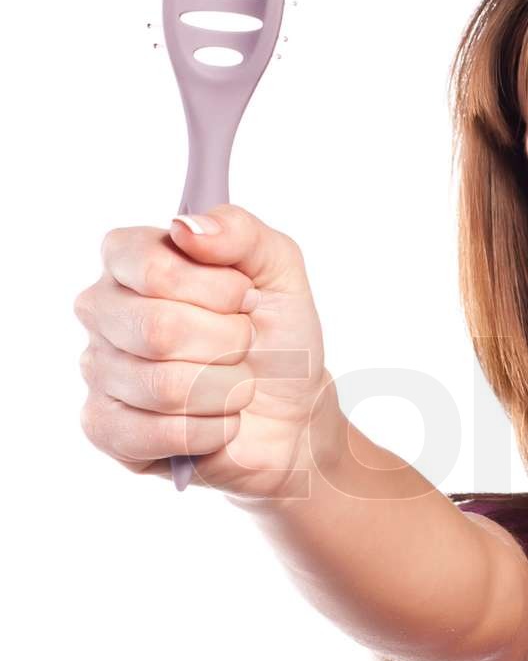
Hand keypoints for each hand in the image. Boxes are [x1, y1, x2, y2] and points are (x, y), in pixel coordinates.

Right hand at [75, 203, 340, 499]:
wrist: (295, 410)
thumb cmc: (278, 335)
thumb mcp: (279, 270)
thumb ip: (240, 231)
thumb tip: (186, 228)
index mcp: (131, 259)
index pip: (149, 264)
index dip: (215, 289)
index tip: (244, 297)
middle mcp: (102, 309)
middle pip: (158, 328)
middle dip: (229, 343)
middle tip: (244, 345)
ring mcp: (98, 369)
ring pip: (163, 386)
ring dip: (226, 389)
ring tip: (234, 383)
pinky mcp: (105, 427)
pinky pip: (157, 433)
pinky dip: (211, 430)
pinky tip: (217, 420)